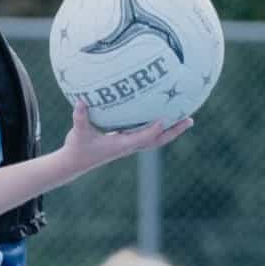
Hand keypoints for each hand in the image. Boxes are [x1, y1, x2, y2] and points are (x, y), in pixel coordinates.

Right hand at [60, 101, 192, 176]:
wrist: (75, 164)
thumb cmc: (77, 148)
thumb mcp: (78, 132)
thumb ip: (80, 116)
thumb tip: (81, 101)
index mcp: (121, 145)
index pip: (142, 138)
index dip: (154, 130)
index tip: (165, 120)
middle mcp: (129, 146)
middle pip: (158, 141)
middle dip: (174, 131)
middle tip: (190, 120)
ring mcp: (129, 146)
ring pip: (156, 139)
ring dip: (171, 130)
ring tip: (185, 119)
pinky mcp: (126, 143)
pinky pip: (148, 135)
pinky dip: (158, 128)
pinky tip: (163, 117)